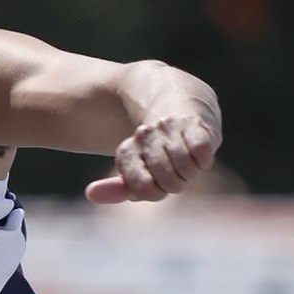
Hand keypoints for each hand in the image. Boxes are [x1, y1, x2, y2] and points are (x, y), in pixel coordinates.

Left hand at [85, 114, 219, 203]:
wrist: (179, 99)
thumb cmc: (160, 147)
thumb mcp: (137, 170)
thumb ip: (119, 188)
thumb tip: (90, 194)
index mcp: (128, 150)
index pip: (142, 188)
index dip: (155, 191)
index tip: (157, 180)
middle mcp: (146, 136)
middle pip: (166, 182)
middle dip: (175, 184)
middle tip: (175, 171)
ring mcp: (170, 128)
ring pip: (184, 169)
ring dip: (190, 173)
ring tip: (187, 162)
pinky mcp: (195, 124)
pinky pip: (200, 153)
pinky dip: (202, 160)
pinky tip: (199, 154)